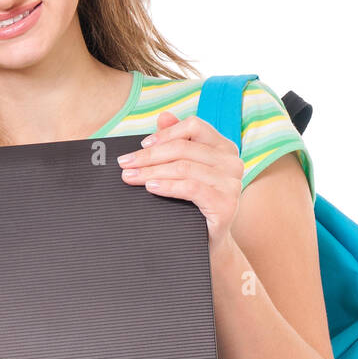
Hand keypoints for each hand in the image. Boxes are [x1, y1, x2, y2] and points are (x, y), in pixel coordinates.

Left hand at [116, 109, 244, 248]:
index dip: (165, 133)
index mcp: (224, 147)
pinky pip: (191, 188)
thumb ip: (177, 142)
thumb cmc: (195, 205)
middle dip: (150, 156)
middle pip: (184, 148)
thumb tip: (163, 116)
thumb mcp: (187, 170)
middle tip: (125, 163)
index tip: (141, 145)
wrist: (209, 242)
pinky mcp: (226, 204)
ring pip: (184, 167)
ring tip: (131, 177)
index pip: (194, 126)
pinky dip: (167, 186)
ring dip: (152, 172)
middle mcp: (232, 161)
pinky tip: (151, 188)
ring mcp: (232, 183)